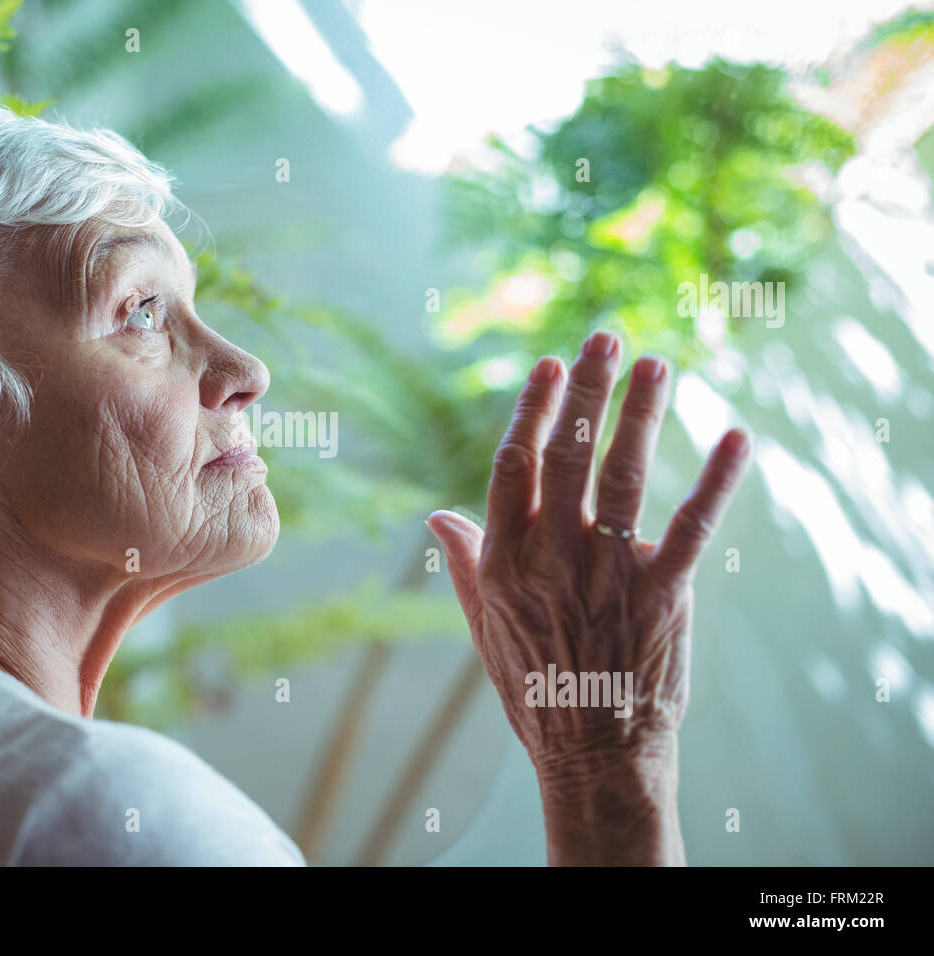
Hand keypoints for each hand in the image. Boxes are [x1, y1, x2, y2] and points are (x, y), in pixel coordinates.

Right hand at [427, 329, 750, 863]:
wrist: (593, 756)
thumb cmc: (535, 688)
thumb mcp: (485, 626)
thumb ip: (463, 563)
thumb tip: (436, 514)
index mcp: (503, 562)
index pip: (513, 465)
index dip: (532, 409)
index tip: (548, 364)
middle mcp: (551, 558)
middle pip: (567, 454)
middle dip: (588, 389)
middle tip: (605, 336)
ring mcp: (607, 575)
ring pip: (623, 476)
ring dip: (641, 413)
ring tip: (656, 365)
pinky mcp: (662, 596)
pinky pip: (691, 527)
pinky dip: (717, 481)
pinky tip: (737, 438)